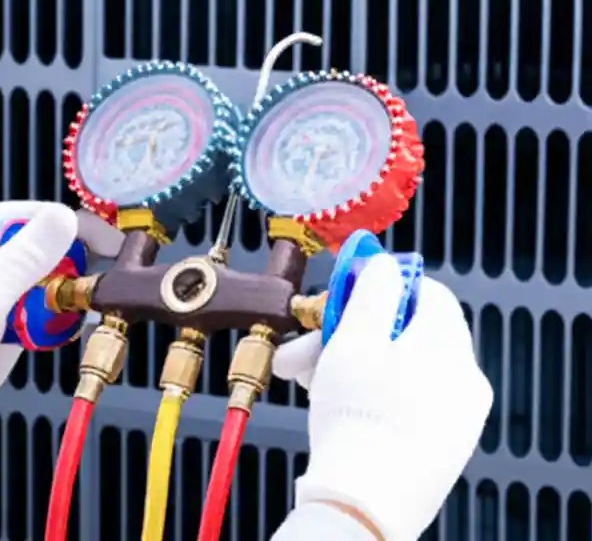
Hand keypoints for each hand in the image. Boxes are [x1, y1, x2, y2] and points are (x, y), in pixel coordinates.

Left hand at [0, 201, 77, 446]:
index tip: (111, 246)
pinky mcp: (13, 320)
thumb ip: (28, 254)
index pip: (41, 214)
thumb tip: (65, 216)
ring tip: (67, 314)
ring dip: (68, 297)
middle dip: (77, 265)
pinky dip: (59, 322)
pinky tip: (57, 332)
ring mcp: (4, 288)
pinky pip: (49, 312)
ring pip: (56, 281)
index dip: (78, 227)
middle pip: (54, 247)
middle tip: (89, 287)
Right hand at [272, 255, 492, 540]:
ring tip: (303, 378)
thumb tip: (383, 264)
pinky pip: (400, 403)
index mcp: (450, 347)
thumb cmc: (360, 417)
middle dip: (347, 331)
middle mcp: (462, 381)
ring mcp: (452, 418)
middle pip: (402, 333)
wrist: (364, 501)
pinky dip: (366, 395)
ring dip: (346, 363)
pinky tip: (330, 404)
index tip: (344, 290)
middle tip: (307, 345)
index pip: (425, 292)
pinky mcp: (436, 447)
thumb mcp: (356, 336)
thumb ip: (372, 291)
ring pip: (395, 369)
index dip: (380, 284)